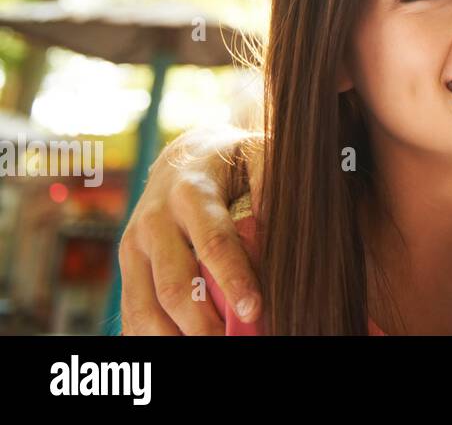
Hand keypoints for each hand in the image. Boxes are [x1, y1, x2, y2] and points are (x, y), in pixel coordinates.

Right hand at [117, 125, 264, 334]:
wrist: (183, 157)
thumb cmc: (231, 163)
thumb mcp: (256, 154)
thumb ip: (270, 180)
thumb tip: (275, 219)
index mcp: (190, 193)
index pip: (213, 242)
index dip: (233, 278)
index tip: (254, 309)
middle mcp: (154, 222)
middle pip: (174, 284)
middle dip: (202, 322)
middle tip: (232, 342)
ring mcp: (133, 248)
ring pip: (144, 306)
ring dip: (174, 337)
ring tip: (209, 349)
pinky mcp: (125, 269)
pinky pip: (131, 313)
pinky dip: (150, 338)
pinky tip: (177, 347)